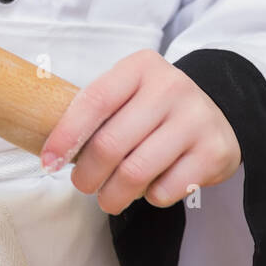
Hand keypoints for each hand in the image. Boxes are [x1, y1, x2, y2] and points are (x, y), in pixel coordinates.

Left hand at [40, 49, 241, 213]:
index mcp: (141, 66)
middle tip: (83, 185)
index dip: (66, 135)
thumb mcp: (130, 93)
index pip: (95, 101)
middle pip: (111, 143)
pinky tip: (150, 188)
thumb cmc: (156, 108)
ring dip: (114, 194)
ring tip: (109, 198)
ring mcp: (196, 119)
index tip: (49, 161)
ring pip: (136, 172)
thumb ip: (99, 111)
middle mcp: (170, 87)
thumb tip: (54, 151)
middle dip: (87, 174)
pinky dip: (150, 197)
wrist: (217, 114)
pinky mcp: (214, 151)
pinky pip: (166, 189)